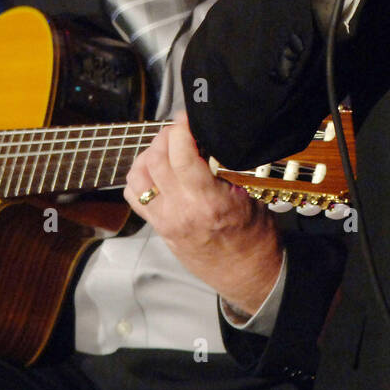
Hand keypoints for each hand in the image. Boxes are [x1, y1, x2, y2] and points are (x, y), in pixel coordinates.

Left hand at [124, 116, 282, 316]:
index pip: (182, 155)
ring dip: (149, 154)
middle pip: (156, 160)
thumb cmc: (254, 235)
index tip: (187, 116)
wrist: (246, 273)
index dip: (181, 128)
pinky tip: (156, 170)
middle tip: (178, 129)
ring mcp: (165, 220)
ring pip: (138, 175)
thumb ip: (226, 167)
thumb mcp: (249, 195)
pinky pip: (134, 194)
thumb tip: (207, 139)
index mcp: (208, 202)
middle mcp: (181, 211)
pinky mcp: (158, 227)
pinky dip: (140, 176)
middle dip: (164, 136)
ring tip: (166, 147)